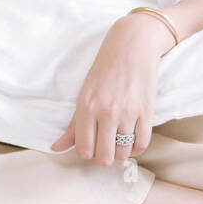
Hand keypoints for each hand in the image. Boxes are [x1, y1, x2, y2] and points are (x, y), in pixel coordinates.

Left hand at [49, 14, 169, 164]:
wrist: (132, 46)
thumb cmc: (105, 70)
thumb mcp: (84, 94)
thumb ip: (73, 125)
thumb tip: (56, 147)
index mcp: (86, 108)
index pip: (83, 150)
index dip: (88, 152)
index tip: (92, 144)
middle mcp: (106, 112)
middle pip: (104, 157)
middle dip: (104, 156)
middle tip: (106, 146)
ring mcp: (128, 113)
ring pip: (123, 153)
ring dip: (121, 151)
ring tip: (120, 140)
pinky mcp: (146, 111)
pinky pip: (142, 143)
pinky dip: (137, 147)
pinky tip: (132, 138)